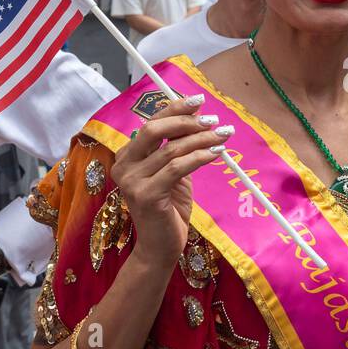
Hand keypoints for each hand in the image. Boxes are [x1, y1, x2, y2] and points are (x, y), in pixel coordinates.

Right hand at [110, 97, 231, 266]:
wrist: (160, 248)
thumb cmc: (168, 211)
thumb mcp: (174, 173)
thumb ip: (178, 147)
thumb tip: (197, 116)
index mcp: (127, 157)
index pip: (150, 123)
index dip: (174, 108)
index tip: (198, 100)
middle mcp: (124, 166)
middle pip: (154, 129)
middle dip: (186, 120)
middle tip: (213, 119)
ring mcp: (132, 181)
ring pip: (171, 149)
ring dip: (202, 139)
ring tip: (224, 135)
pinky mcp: (147, 195)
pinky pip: (178, 168)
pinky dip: (200, 157)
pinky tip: (217, 153)